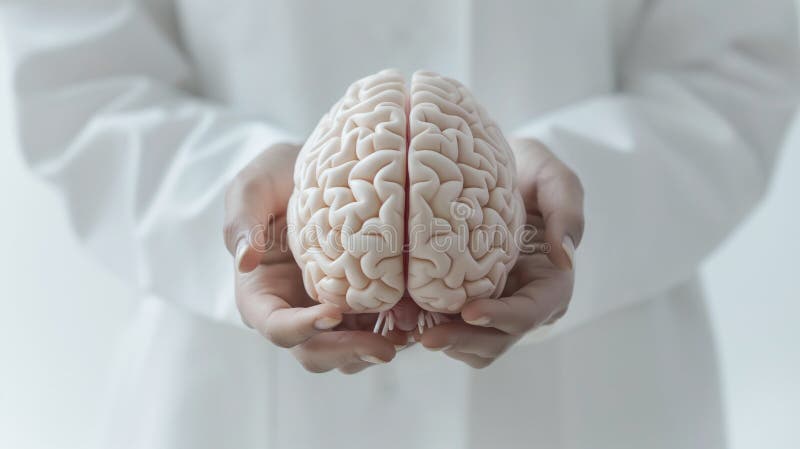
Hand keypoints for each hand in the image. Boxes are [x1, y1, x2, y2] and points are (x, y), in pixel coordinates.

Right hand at [223, 143, 403, 373]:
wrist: (313, 171)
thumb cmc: (275, 178)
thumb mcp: (252, 187)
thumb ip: (242, 221)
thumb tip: (245, 261)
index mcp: (260, 295)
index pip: (275, 327)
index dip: (301, 328)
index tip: (332, 313)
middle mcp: (293, 312)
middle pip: (314, 352)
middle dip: (348, 354)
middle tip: (385, 348)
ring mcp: (326, 311)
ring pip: (347, 352)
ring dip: (376, 349)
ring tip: (409, 333)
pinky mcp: (357, 304)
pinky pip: (374, 329)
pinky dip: (395, 329)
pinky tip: (418, 317)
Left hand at [417, 138, 583, 367]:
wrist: (494, 171)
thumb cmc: (528, 171)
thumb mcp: (555, 179)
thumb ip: (567, 212)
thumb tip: (566, 258)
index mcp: (550, 284)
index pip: (530, 313)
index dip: (501, 318)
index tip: (470, 312)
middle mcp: (521, 304)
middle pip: (496, 340)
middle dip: (464, 341)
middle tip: (428, 337)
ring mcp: (491, 306)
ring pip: (472, 345)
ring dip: (444, 341)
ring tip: (408, 329)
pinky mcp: (464, 301)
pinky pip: (447, 327)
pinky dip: (426, 327)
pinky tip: (401, 318)